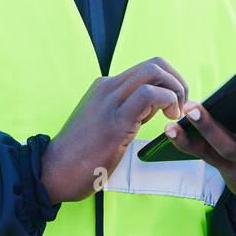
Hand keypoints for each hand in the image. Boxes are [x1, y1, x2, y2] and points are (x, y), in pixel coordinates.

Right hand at [39, 57, 188, 203]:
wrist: (54, 171)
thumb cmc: (82, 155)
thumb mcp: (108, 124)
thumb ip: (131, 111)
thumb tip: (157, 107)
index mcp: (106, 87)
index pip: (147, 68)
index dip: (169, 83)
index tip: (174, 106)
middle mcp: (108, 87)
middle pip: (154, 63)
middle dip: (177, 82)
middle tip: (181, 109)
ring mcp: (110, 100)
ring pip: (153, 71)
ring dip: (175, 90)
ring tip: (175, 115)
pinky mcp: (115, 119)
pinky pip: (149, 95)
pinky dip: (167, 101)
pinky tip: (167, 119)